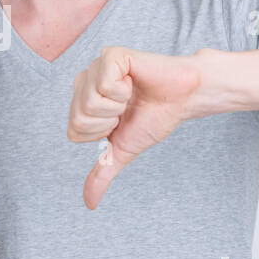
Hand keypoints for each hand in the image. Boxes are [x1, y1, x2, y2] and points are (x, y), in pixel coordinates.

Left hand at [67, 46, 202, 209]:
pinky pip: (105, 84)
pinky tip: (134, 81)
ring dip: (118, 107)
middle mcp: (84, 81)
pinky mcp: (111, 55)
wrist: (184, 99)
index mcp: (82, 102)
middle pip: (79, 118)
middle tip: (127, 109)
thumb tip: (89, 203)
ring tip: (131, 95)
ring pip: (90, 102)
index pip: (74, 131)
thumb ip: (103, 172)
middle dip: (109, 121)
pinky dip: (124, 91)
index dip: (102, 134)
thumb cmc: (154, 118)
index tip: (120, 121)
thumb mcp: (123, 150)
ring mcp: (96, 66)